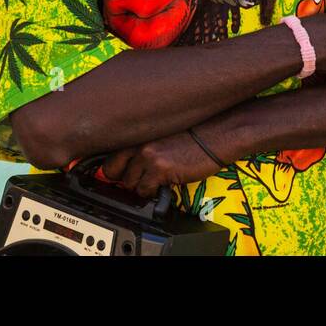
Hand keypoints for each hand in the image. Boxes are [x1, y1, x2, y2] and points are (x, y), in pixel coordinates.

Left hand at [95, 131, 224, 201]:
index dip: (114, 170)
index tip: (118, 175)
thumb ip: (143, 144)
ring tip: (157, 181)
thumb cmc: (195, 135)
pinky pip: (144, 191)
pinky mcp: (160, 169)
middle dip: (124, 180)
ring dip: (141, 187)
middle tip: (139, 181)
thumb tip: (128, 164)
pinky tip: (165, 184)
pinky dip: (153, 193)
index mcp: (138, 132)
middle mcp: (139, 141)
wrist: (217, 136)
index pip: (109, 155)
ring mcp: (148, 155)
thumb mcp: (163, 133)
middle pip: (112, 171)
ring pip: (129, 184)